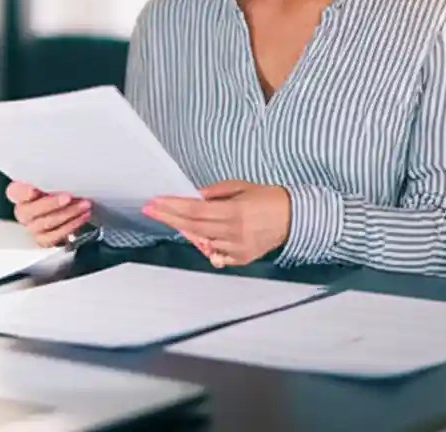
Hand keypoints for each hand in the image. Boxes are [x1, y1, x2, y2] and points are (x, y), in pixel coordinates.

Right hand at [6, 181, 92, 247]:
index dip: (24, 192)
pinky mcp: (43, 240)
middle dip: (53, 203)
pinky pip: (56, 235)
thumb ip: (50, 178)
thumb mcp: (50, 181)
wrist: (60, 210)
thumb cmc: (53, 192)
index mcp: (18, 193)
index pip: (15, 192)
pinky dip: (72, 225)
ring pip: (47, 223)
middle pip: (32, 210)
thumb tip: (63, 171)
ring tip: (83, 205)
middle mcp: (23, 212)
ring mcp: (32, 228)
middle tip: (68, 197)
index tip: (34, 190)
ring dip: (69, 213)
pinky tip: (81, 217)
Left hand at [142, 180, 289, 267]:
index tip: (155, 202)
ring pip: (201, 241)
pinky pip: (215, 255)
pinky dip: (205, 245)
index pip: (195, 210)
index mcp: (235, 211)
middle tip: (151, 209)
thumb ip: (215, 192)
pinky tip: (200, 236)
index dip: (173, 206)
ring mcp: (237, 248)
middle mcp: (234, 232)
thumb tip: (192, 195)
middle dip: (169, 217)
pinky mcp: (241, 258)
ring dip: (185, 230)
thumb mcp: (240, 187)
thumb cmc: (267, 199)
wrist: (294, 218)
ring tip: (173, 218)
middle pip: (193, 226)